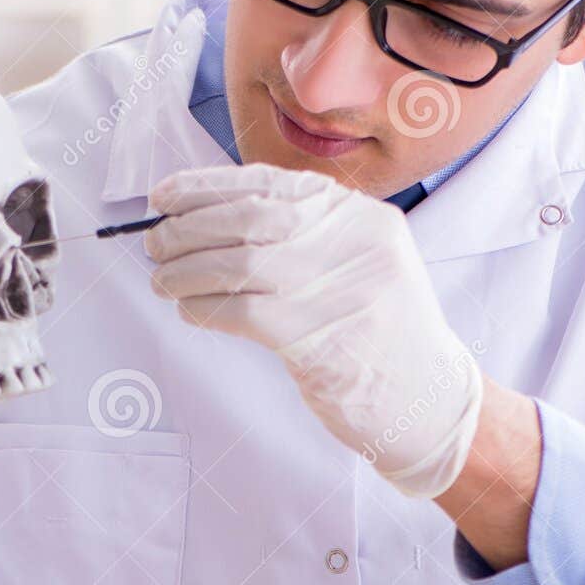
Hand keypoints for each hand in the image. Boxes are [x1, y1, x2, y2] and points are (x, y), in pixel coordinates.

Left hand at [146, 164, 483, 498]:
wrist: (429, 401)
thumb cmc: (381, 333)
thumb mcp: (359, 262)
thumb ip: (303, 234)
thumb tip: (208, 217)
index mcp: (362, 216)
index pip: (270, 183)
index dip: (206, 186)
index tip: (166, 195)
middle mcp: (354, 242)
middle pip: (248, 218)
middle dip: (188, 228)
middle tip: (155, 243)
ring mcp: (338, 289)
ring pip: (238, 262)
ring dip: (185, 270)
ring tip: (162, 280)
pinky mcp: (318, 339)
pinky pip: (239, 312)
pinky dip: (202, 308)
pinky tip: (188, 311)